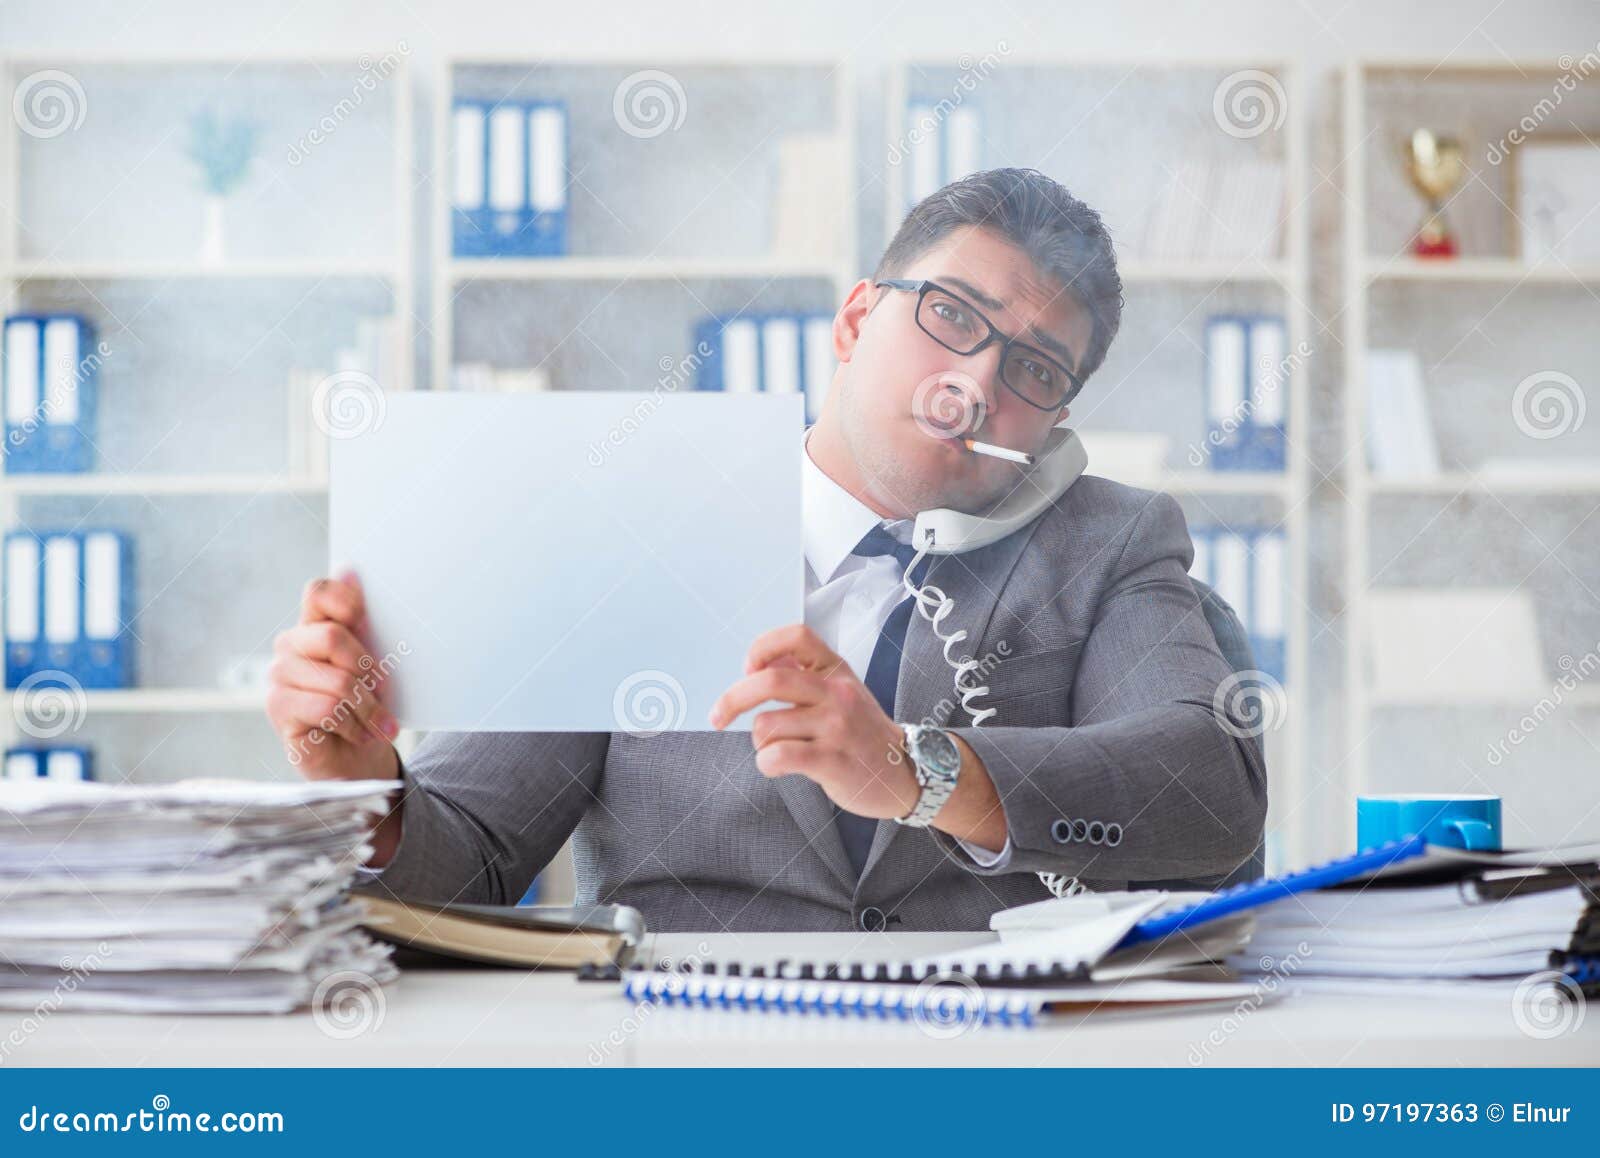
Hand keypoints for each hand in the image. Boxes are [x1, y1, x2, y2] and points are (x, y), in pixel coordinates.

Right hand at [266, 571, 400, 783]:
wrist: (360, 760)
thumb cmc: (367, 708)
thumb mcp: (374, 664)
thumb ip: (361, 624)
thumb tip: (350, 571)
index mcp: (315, 626)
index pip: (319, 592)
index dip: (346, 601)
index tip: (367, 624)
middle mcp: (291, 646)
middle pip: (332, 636)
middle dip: (367, 669)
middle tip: (381, 692)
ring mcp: (280, 677)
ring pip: (336, 679)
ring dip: (367, 707)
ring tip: (376, 722)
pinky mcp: (278, 708)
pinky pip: (327, 708)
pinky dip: (352, 724)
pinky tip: (357, 734)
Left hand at [709, 625, 918, 820]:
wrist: (906, 772)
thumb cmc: (864, 733)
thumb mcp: (841, 691)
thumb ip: (805, 674)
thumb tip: (762, 661)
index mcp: (836, 670)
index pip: (797, 636)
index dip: (763, 647)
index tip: (748, 669)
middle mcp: (837, 693)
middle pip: (771, 680)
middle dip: (733, 699)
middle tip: (718, 716)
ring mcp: (836, 727)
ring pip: (767, 725)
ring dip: (759, 742)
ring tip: (779, 750)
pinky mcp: (831, 761)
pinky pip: (777, 756)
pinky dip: (766, 764)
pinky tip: (778, 766)